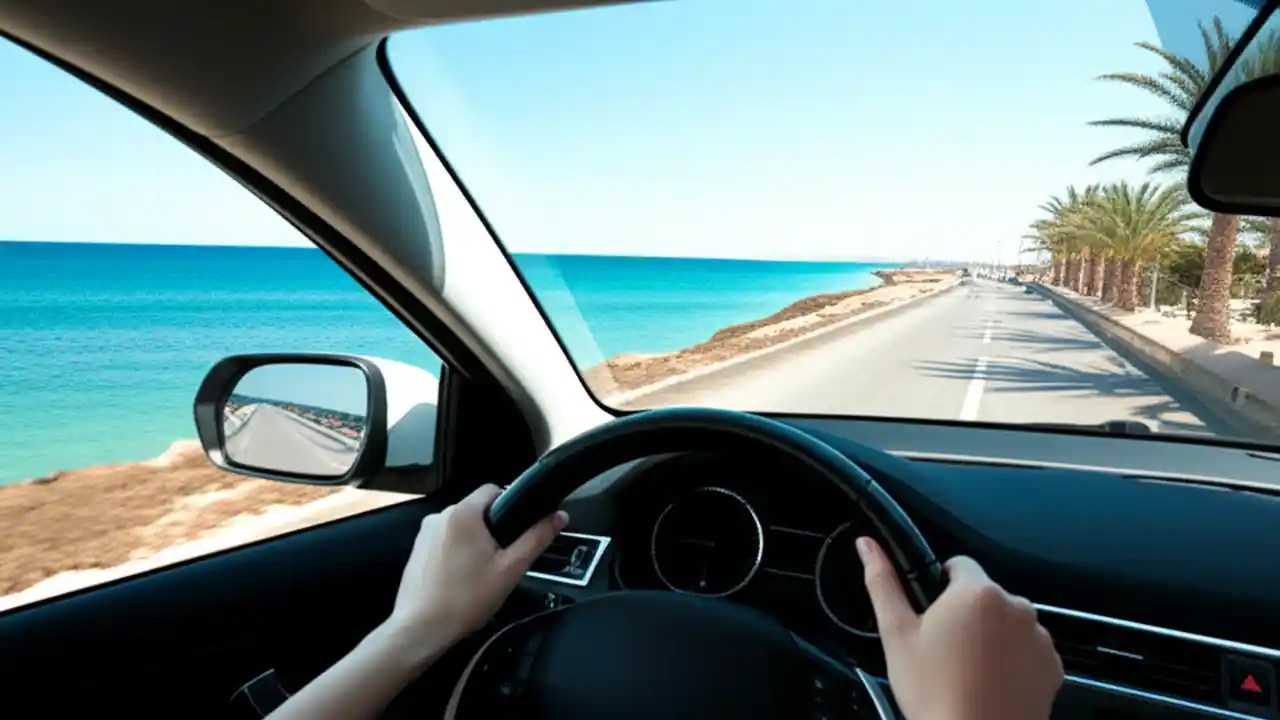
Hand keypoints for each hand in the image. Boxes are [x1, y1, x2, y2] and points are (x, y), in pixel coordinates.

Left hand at [386, 484, 567, 654]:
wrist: (421, 629)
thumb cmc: (468, 597)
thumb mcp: (510, 569)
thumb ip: (536, 538)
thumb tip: (560, 516)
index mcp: (462, 513)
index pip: (493, 489)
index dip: (511, 504)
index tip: (519, 530)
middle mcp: (439, 515)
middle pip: (476, 509)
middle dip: (493, 528)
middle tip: (504, 558)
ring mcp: (423, 533)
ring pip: (460, 527)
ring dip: (474, 541)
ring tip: (483, 572)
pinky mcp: (416, 551)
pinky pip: (444, 541)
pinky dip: (457, 553)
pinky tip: (462, 579)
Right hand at [857, 537, 1061, 719]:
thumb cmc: (934, 693)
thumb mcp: (896, 635)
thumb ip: (882, 582)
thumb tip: (867, 545)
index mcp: (977, 592)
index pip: (959, 565)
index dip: (940, 587)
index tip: (931, 616)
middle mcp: (1016, 607)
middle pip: (984, 595)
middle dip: (966, 614)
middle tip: (944, 650)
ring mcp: (1039, 638)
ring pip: (1007, 622)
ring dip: (991, 636)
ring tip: (968, 671)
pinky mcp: (1053, 666)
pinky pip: (1029, 649)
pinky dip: (1013, 660)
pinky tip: (991, 682)